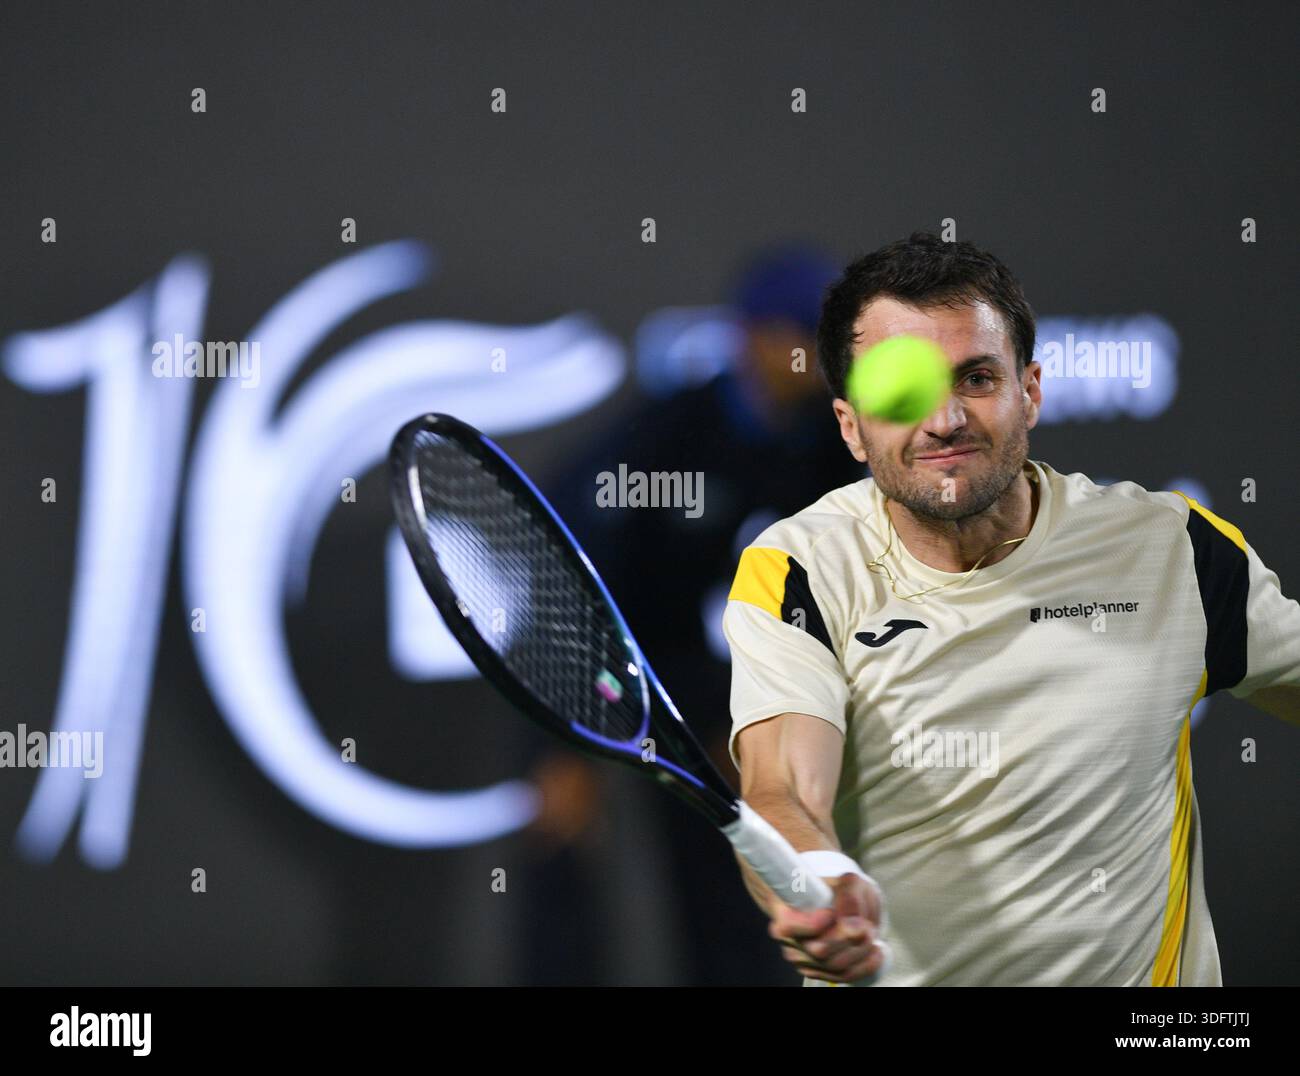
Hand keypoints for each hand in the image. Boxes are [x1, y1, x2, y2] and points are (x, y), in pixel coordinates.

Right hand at [768, 872, 887, 983]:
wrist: (838, 906)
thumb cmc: (837, 891)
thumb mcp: (848, 882)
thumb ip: (850, 895)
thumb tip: (852, 925)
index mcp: (784, 906)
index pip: (789, 925)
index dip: (811, 924)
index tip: (831, 914)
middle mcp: (787, 936)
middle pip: (820, 949)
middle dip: (849, 938)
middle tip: (865, 925)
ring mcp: (800, 957)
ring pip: (834, 965)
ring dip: (860, 951)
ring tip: (869, 934)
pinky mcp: (815, 970)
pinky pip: (842, 976)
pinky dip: (864, 965)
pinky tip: (874, 952)